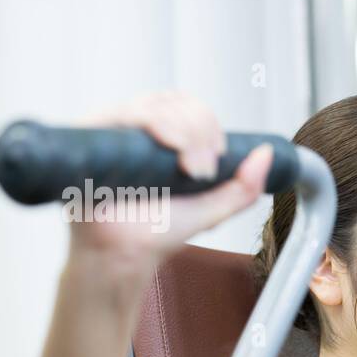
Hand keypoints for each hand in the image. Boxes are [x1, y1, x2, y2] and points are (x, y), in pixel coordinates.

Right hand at [66, 90, 272, 274]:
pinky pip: (129, 112)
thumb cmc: (157, 232)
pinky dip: (159, 124)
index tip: (216, 161)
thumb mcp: (213, 209)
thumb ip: (244, 186)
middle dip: (202, 132)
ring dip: (187, 132)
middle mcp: (135, 129)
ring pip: (158, 104)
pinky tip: (170, 148)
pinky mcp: (89, 133)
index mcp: (160, 139)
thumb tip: (266, 152)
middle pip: (177, 101)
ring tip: (190, 170)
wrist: (124, 256)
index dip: (209, 124)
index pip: (188, 106)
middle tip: (203, 171)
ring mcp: (112, 129)